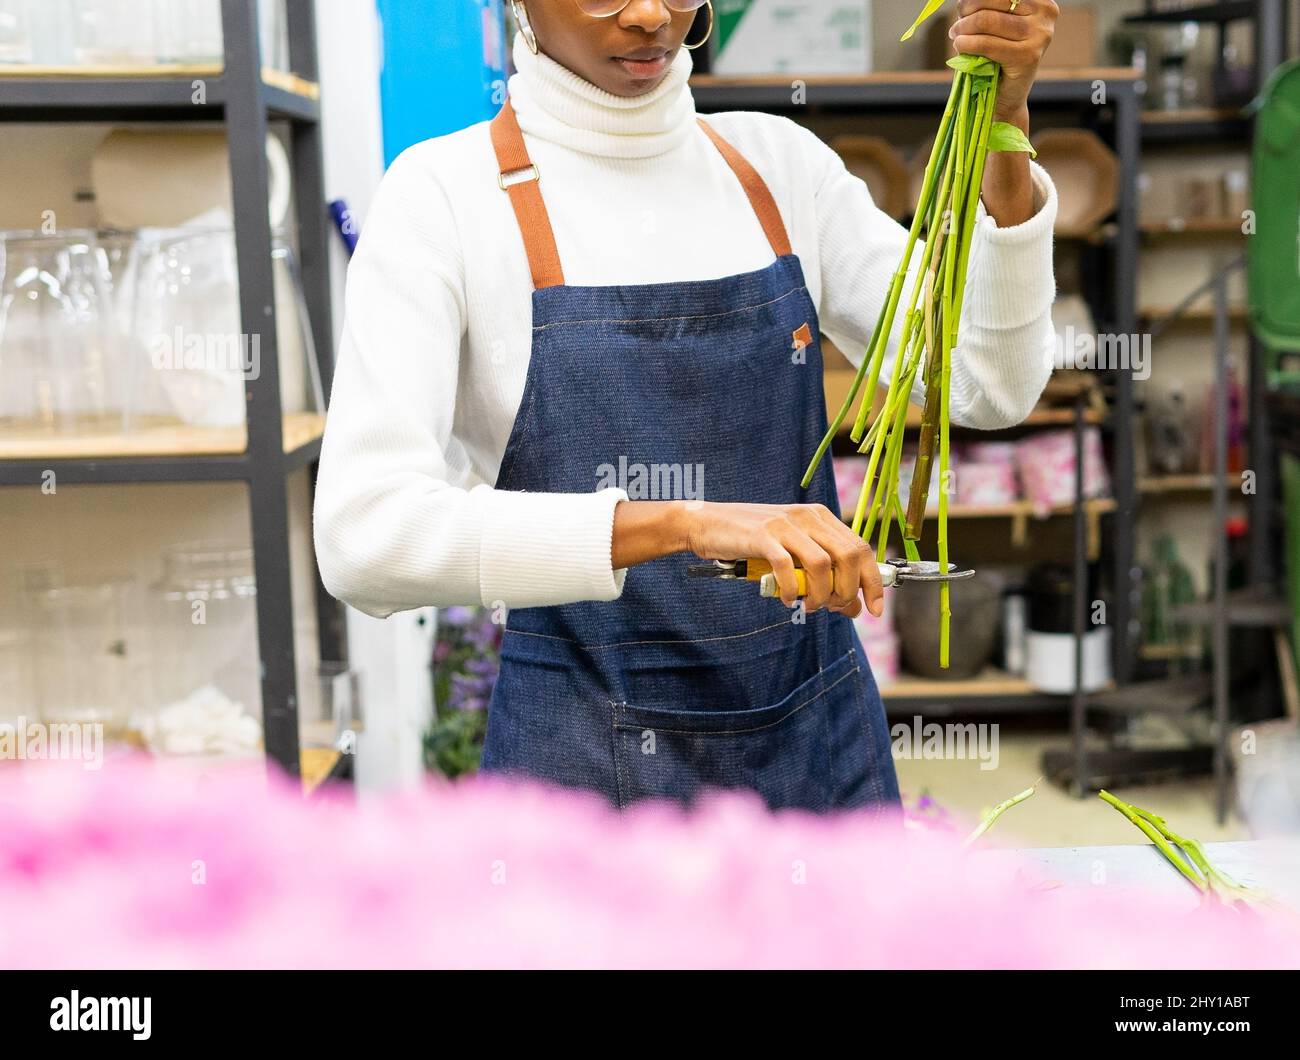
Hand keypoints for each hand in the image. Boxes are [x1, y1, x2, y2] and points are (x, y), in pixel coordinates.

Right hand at [681, 502, 884, 617]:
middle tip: (834, 609)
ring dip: (821, 594)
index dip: (873, 582)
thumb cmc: (750, 542)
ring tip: (810, 606)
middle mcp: (808, 517)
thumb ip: (820, 573)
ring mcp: (785, 524)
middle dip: (849, 591)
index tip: (875, 609)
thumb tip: (850, 606)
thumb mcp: (791, 551)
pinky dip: (791, 590)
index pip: (861, 548)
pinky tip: (788, 600)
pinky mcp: (763, 535)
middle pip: (849, 556)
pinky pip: (787, 568)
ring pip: (823, 565)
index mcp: (820, 517)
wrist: (707, 524)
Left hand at [949, 0, 1058, 123]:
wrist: (1006, 95)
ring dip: (964, 28)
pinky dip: (967, 44)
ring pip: (987, 20)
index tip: (964, 8)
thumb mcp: (996, 24)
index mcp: (1040, 0)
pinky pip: (987, 43)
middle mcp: (1045, 12)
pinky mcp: (1028, 56)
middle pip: (993, 0)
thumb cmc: (997, 56)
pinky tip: (961, 45)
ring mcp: (1039, 34)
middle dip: (967, 10)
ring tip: (957, 36)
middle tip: (957, 25)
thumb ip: (988, 8)